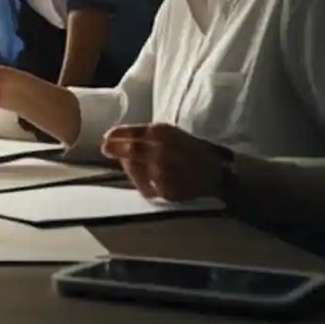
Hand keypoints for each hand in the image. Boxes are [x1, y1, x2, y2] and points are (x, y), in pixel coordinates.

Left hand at [101, 123, 224, 201]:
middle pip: (128, 150)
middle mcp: (160, 151)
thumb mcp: (171, 133)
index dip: (115, 135)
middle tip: (105, 149)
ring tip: (127, 162)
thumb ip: (145, 134)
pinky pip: (143, 186)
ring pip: (132, 168)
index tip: (106, 137)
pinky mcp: (165, 190)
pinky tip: (143, 177)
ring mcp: (162, 172)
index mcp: (162, 133)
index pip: (129, 133)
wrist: (219, 173)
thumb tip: (116, 137)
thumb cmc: (192, 150)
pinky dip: (139, 180)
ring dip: (126, 165)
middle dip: (114, 149)